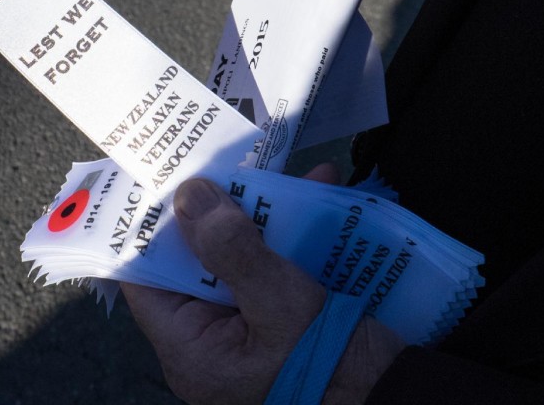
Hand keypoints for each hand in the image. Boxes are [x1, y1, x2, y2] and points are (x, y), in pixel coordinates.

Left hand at [122, 166, 404, 404]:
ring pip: (239, 258)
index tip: (167, 178)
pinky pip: (275, 268)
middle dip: (218, 210)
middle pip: (196, 261)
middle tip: (228, 162)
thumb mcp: (278, 301)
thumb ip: (231, 248)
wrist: (395, 398)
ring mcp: (248, 330)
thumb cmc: (331, 366)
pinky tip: (318, 192)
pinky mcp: (284, 320)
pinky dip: (293, 234)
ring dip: (262, 215)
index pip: (147, 279)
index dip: (153, 227)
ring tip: (282, 173)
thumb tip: (188, 195)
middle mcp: (210, 341)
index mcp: (190, 348)